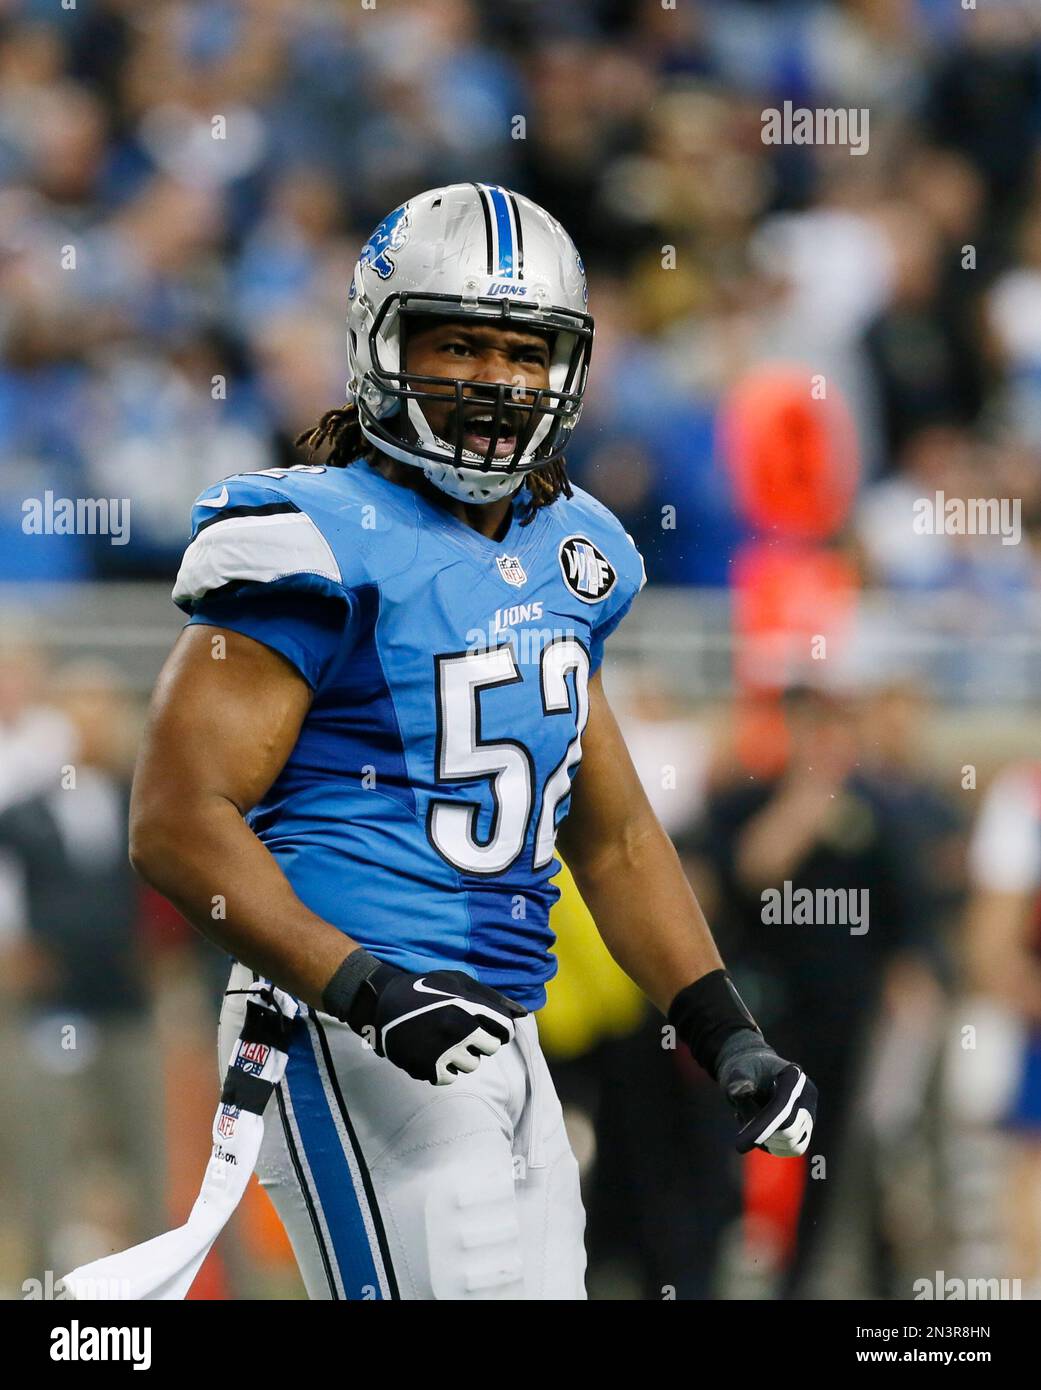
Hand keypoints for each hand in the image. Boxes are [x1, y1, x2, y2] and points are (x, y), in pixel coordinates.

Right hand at [347, 963, 527, 1085]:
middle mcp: (459, 1029)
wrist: (383, 1002)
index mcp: (470, 1006)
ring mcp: (443, 1050)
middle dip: (479, 1041)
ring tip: (442, 1039)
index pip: (505, 1030)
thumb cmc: (426, 988)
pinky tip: (430, 1052)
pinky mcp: (426, 1067)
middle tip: (459, 1030)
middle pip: (490, 1049)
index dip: (496, 1027)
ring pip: (471, 1066)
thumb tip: (523, 1014)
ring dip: (461, 1056)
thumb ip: (493, 998)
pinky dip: (441, 1068)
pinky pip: (447, 1078)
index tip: (482, 1023)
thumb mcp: (459, 982)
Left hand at [715, 1029, 816, 1156]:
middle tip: (740, 1117)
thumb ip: (738, 1081)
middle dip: (763, 1134)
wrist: (754, 1072)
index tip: (739, 1145)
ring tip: (749, 1118)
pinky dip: (771, 1145)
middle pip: (789, 1132)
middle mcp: (808, 1096)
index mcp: (794, 1077)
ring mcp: (810, 1113)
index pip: (782, 1108)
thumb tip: (738, 1091)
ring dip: (766, 1140)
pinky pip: (791, 1149)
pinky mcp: (806, 1129)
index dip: (762, 1128)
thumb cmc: (745, 1070)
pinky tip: (757, 1127)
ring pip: (790, 1145)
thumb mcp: (737, 1071)